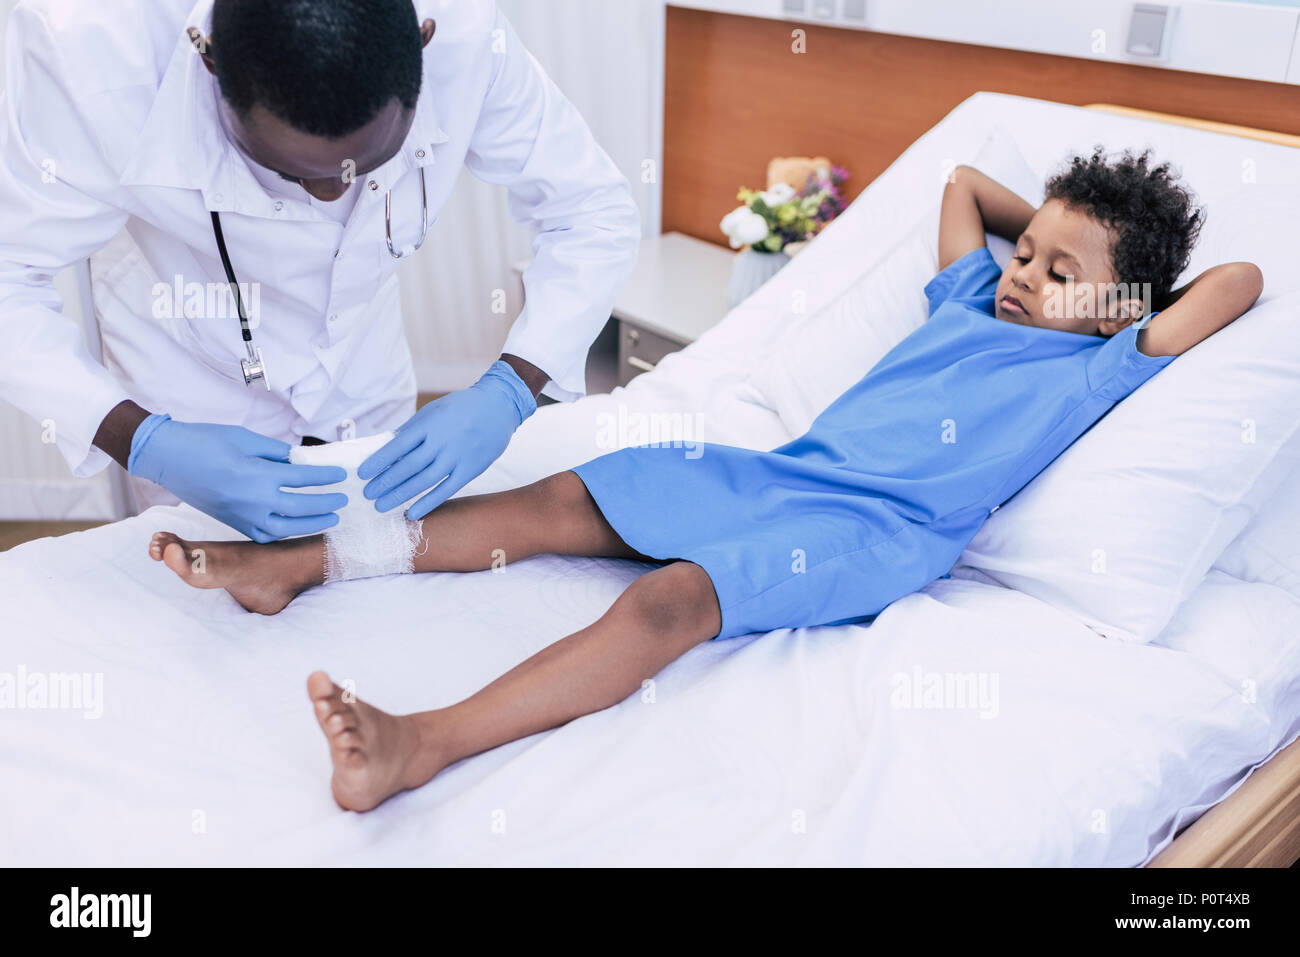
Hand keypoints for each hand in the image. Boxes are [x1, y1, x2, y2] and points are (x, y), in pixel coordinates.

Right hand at [128, 414, 347, 542]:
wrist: (168, 458)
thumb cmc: (205, 442)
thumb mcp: (246, 438)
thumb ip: (277, 452)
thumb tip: (301, 461)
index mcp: (258, 475)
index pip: (303, 479)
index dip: (326, 477)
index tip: (341, 475)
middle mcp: (253, 501)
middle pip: (301, 508)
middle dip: (326, 505)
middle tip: (343, 500)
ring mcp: (242, 516)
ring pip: (286, 530)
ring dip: (311, 526)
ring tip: (330, 520)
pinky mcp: (233, 523)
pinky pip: (264, 536)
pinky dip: (284, 535)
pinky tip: (297, 528)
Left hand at [358, 360, 537, 519]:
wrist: (498, 407)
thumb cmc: (460, 408)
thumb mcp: (432, 411)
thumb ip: (411, 431)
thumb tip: (385, 449)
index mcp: (429, 424)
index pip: (398, 445)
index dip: (379, 460)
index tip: (362, 473)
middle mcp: (442, 441)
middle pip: (408, 466)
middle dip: (385, 481)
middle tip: (367, 494)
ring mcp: (457, 456)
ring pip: (424, 480)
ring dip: (400, 494)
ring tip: (381, 505)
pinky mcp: (471, 469)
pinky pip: (447, 489)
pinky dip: (428, 502)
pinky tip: (412, 513)